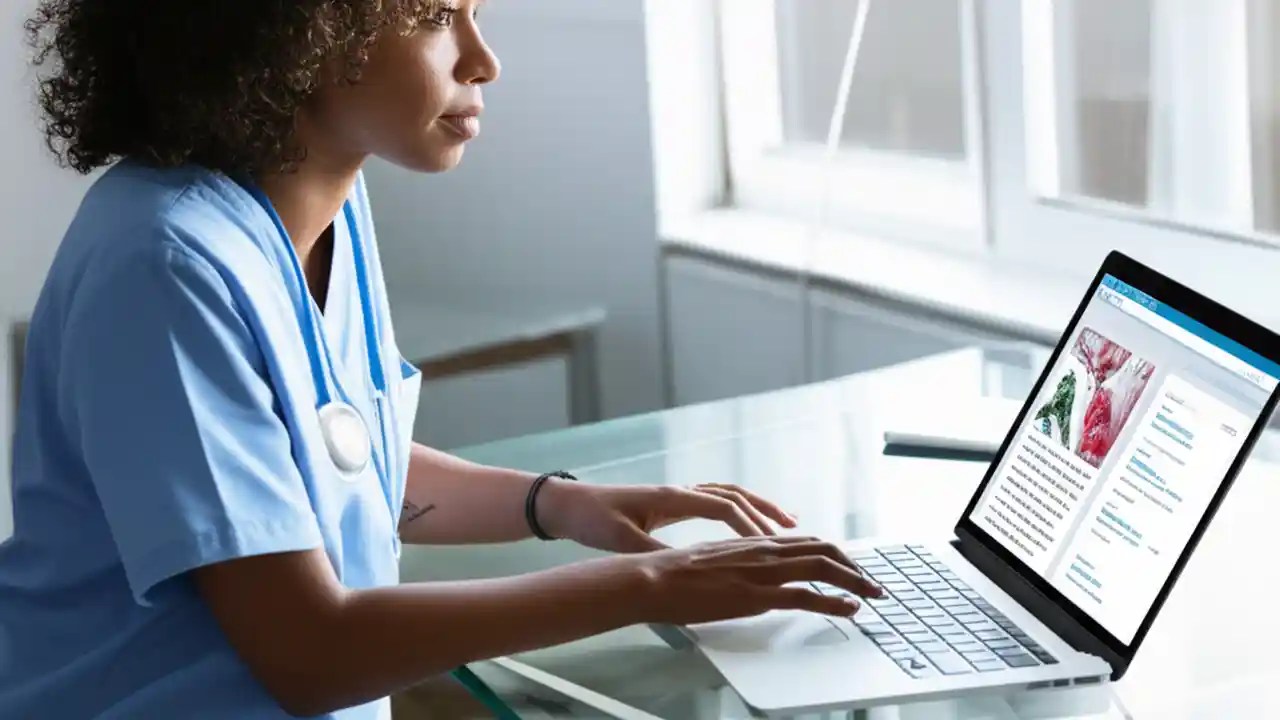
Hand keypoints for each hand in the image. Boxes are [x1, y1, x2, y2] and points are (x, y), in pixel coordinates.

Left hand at [539, 482, 799, 553]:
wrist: (568, 505)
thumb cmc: (593, 520)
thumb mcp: (624, 542)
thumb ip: (654, 556)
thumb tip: (684, 572)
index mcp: (673, 498)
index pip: (724, 506)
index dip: (752, 524)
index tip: (774, 543)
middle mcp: (680, 491)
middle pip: (735, 495)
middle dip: (765, 512)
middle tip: (795, 531)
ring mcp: (677, 495)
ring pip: (728, 495)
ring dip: (757, 506)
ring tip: (786, 523)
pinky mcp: (672, 503)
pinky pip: (715, 502)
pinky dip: (738, 510)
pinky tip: (747, 526)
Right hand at [628, 536, 884, 624]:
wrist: (653, 577)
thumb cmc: (675, 573)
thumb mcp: (714, 560)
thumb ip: (739, 564)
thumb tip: (749, 574)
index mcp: (754, 542)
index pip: (807, 541)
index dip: (835, 553)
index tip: (850, 566)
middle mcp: (764, 550)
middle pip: (824, 548)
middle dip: (855, 565)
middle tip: (872, 582)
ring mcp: (762, 572)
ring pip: (822, 567)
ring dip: (855, 580)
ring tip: (874, 594)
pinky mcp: (756, 595)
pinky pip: (806, 597)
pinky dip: (835, 603)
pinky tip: (850, 609)